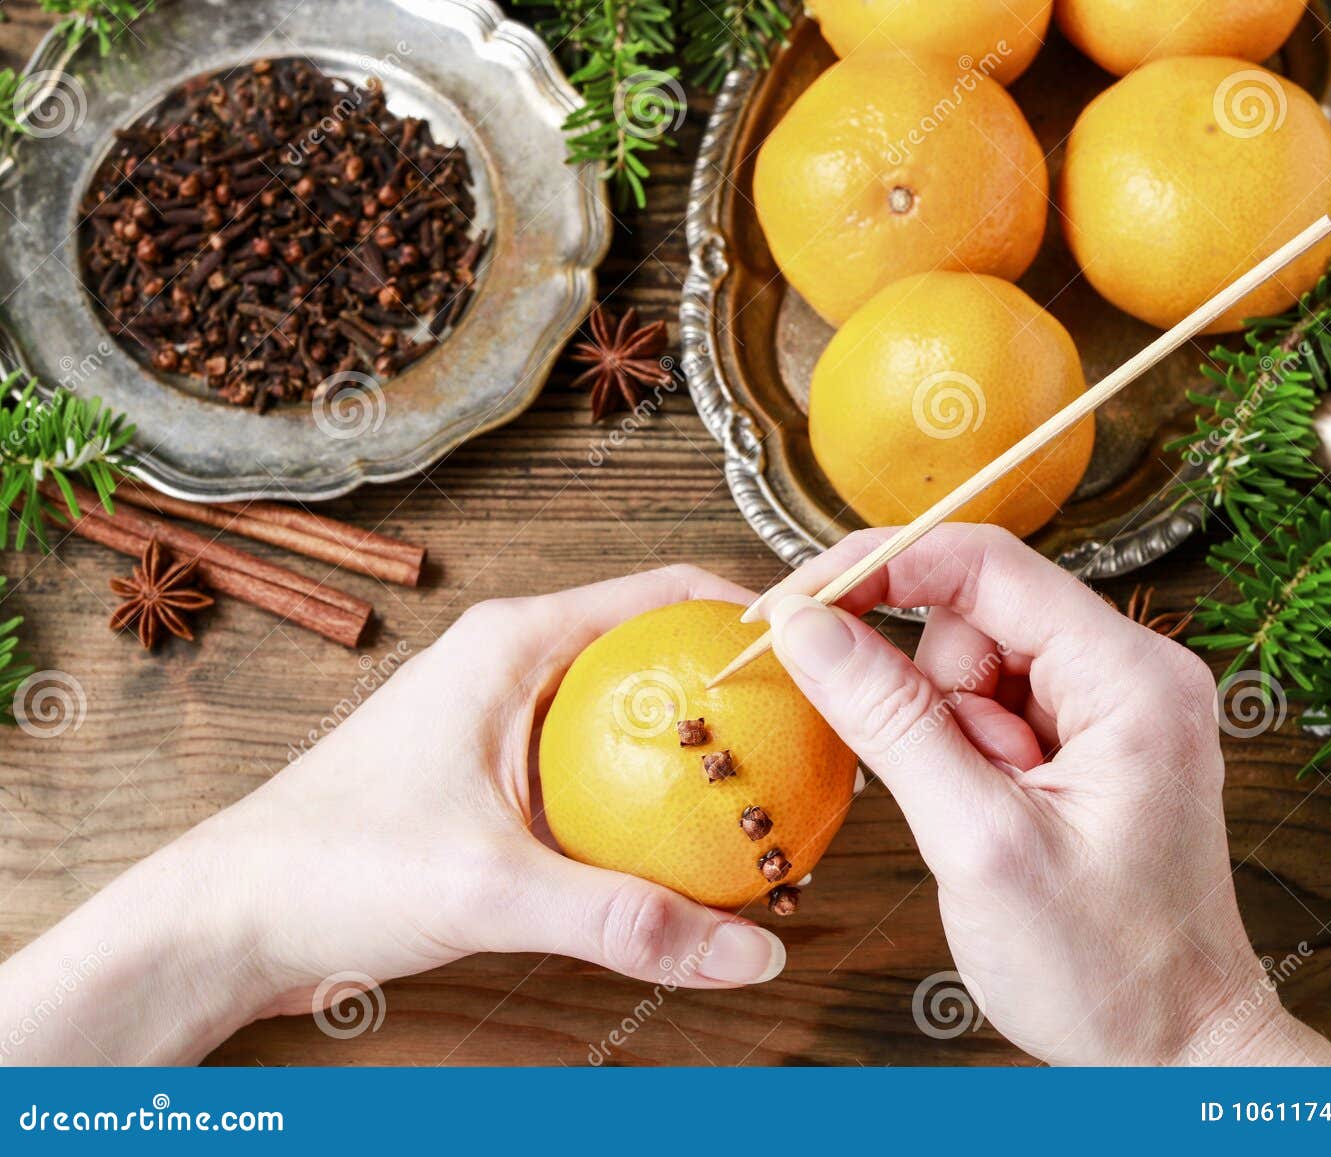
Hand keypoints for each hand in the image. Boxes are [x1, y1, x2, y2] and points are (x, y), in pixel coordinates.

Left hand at [0, 567, 786, 1064]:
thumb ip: (628, 920)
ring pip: (630, 720)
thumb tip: (750, 950)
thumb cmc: (333, 869)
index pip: (664, 593)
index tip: (825, 657)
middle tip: (816, 746)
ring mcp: (505, 723)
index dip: (753, 615)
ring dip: (696, 755)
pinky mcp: (497, 780)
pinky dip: (650, 804)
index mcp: (515, 643)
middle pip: (657, 656)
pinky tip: (692, 857)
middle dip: (738, 695)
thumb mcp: (494, 889)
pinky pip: (599, 776)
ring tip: (775, 803)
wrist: (231, 918)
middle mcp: (516, 667)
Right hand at [751, 525, 1330, 1065]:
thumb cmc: (1109, 969)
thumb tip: (808, 628)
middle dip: (931, 696)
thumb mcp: (980, 842)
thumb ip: (890, 721)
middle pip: (974, 616)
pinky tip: (995, 817)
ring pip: (974, 667)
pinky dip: (969, 759)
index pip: (985, 564)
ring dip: (952, 738)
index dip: (877, 568)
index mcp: (1130, 677)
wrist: (1177, 1050)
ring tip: (987, 818)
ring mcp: (1114, 706)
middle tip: (953, 789)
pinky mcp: (1091, 741)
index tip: (796, 603)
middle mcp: (1132, 671)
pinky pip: (993, 711)